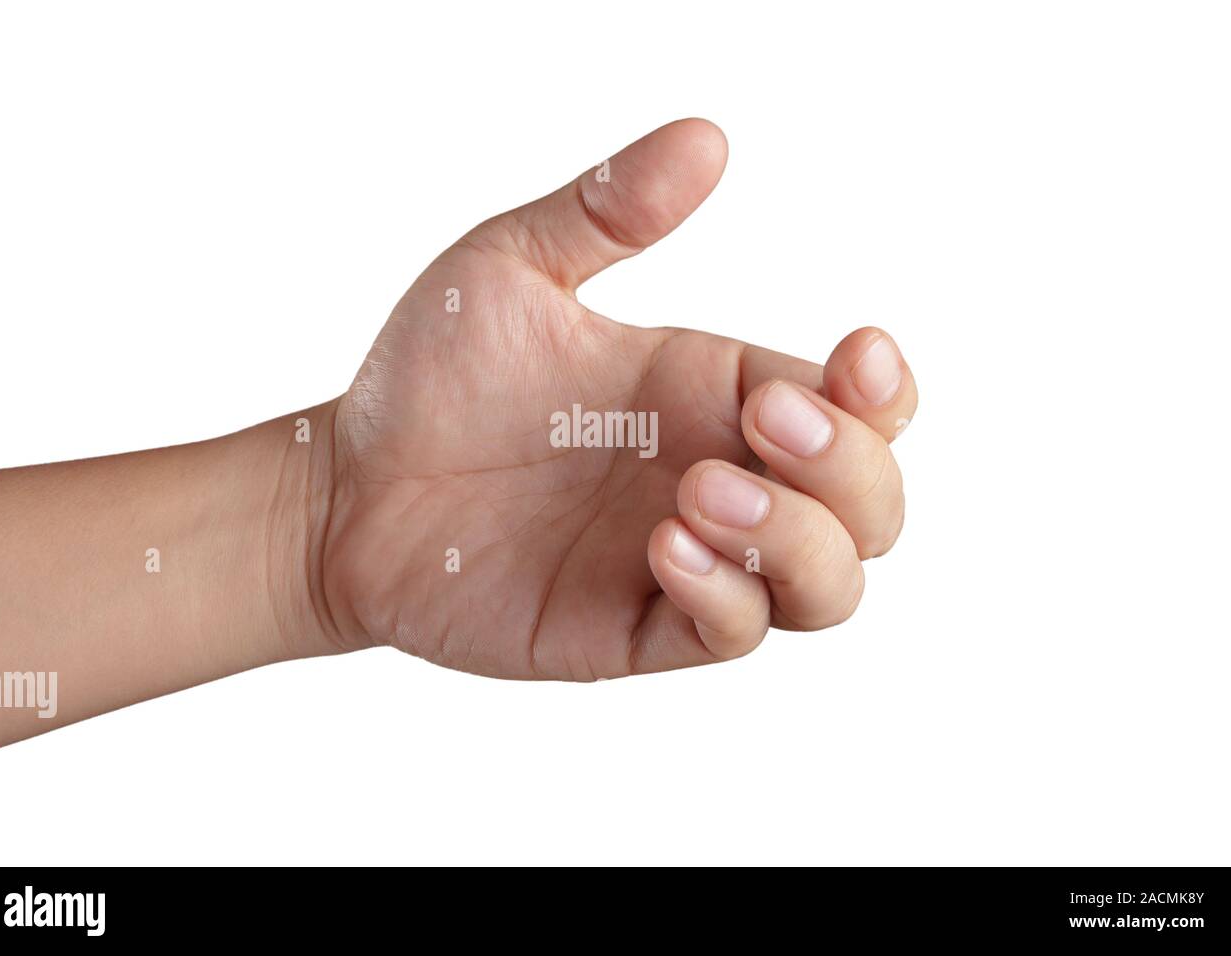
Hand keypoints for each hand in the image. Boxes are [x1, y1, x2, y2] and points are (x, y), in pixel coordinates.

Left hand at [313, 119, 918, 679]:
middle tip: (758, 421)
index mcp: (713, 390)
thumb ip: (608, 209)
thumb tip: (707, 137)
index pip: (860, 407)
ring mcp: (689, 560)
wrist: (348, 492)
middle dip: (849, 465)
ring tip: (700, 492)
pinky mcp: (640, 629)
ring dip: (799, 539)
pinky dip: (726, 596)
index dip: (882, 391)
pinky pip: (734, 634)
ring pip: (828, 585)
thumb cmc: (430, 379)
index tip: (853, 351)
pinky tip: (663, 548)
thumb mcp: (510, 269)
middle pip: (871, 503)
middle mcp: (722, 476)